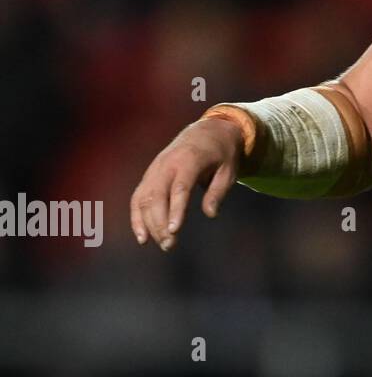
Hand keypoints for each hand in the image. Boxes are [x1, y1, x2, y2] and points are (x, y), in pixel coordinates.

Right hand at [130, 117, 244, 250]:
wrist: (208, 130)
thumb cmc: (222, 153)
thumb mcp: (229, 169)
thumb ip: (218, 191)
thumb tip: (211, 213)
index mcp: (189, 159)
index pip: (179, 187)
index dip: (175, 210)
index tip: (174, 230)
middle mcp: (167, 164)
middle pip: (157, 196)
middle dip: (160, 223)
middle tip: (169, 245)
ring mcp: (155, 169)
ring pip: (144, 198)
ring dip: (148, 224)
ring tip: (162, 243)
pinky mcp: (149, 175)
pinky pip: (138, 197)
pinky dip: (137, 217)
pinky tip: (143, 236)